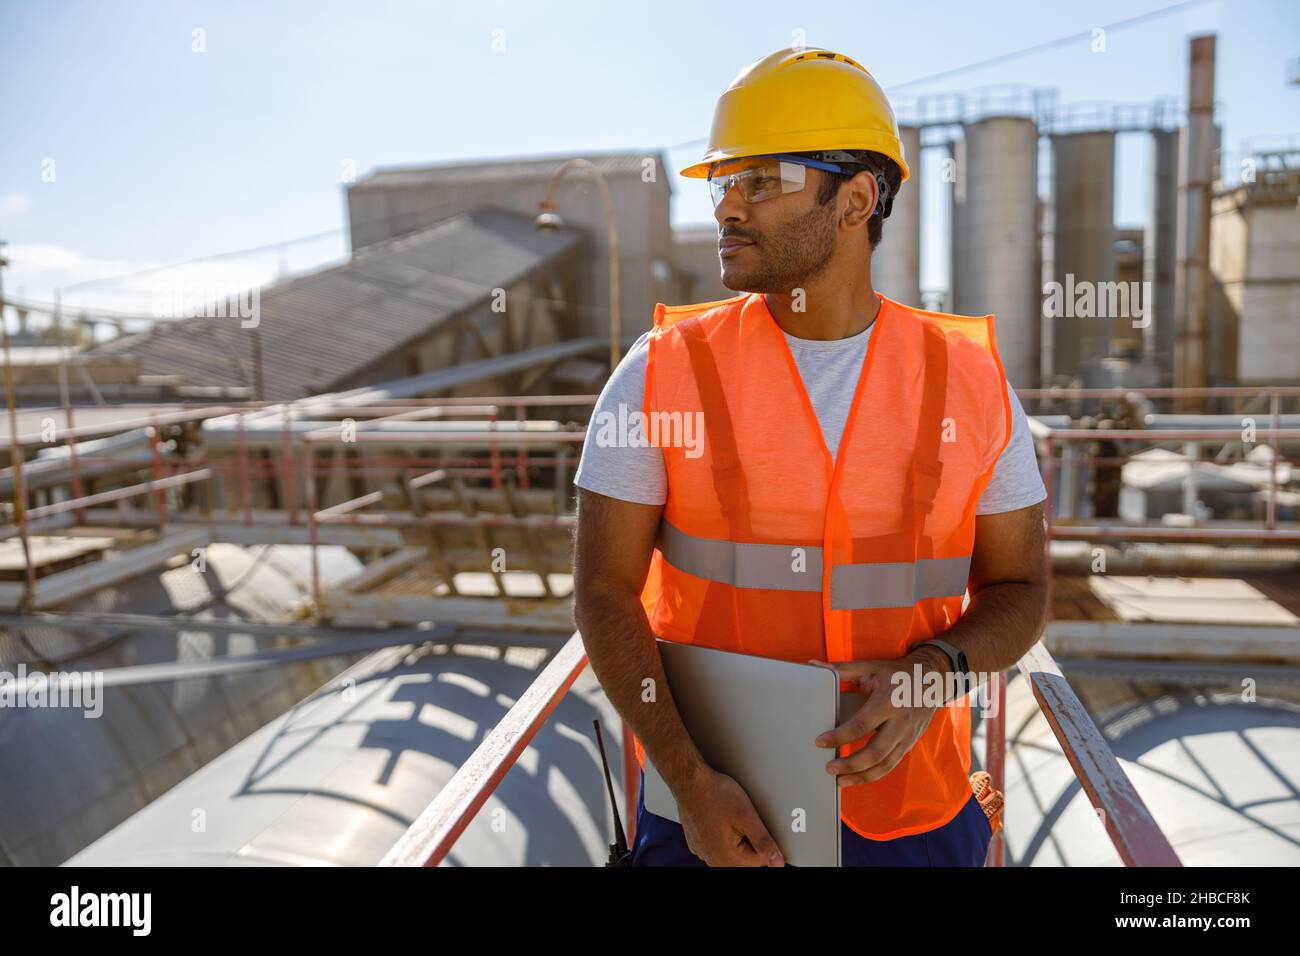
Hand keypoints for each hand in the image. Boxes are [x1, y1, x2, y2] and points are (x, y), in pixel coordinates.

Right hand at [675, 767, 785, 866]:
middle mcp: (712, 860)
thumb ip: (764, 842)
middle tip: (741, 817)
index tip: (755, 822)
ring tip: (729, 816)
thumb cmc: (714, 794)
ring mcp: (702, 852)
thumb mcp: (747, 816)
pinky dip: (722, 834)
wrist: (688, 781)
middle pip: (745, 858)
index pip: (760, 861)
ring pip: (731, 851)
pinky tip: (719, 818)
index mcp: (727, 859)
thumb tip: (777, 863)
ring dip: (736, 837)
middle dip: (749, 839)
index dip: (763, 839)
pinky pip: (717, 844)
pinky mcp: (696, 843)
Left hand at [809, 654, 943, 787]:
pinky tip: (857, 778)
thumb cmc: (897, 674)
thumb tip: (815, 666)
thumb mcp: (871, 667)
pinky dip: (873, 774)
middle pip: (875, 751)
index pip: (861, 725)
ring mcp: (907, 736)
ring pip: (885, 764)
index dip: (840, 736)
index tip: (820, 742)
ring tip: (840, 781)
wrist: (932, 680)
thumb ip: (842, 669)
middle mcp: (900, 722)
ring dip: (861, 776)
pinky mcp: (909, 744)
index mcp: (888, 701)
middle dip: (851, 764)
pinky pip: (891, 764)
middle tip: (829, 768)